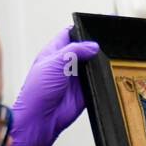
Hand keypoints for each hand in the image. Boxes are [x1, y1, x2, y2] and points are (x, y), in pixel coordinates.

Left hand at [1, 26, 100, 145]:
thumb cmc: (37, 92)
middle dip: (94, 47)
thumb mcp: (54, 63)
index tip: (94, 26)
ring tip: (108, 58)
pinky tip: (106, 75)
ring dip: (99, 63)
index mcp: (54, 53)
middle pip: (84, 50)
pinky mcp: (84, 93)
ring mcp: (75, 79)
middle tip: (107, 42)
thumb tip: (92, 46)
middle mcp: (65, 65)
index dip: (81, 30)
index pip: (69, 35)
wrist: (41, 119)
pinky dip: (101, 79)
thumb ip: (74, 51)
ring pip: (92, 66)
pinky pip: (96, 82)